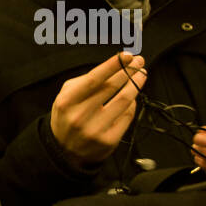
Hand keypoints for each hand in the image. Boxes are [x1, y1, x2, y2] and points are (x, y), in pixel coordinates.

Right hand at [50, 52, 146, 166]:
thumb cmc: (68, 116)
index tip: (126, 56)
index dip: (112, 65)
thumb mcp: (66, 97)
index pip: (94, 79)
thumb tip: (115, 68)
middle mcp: (79, 116)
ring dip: (136, 84)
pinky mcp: (108, 141)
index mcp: (66, 102)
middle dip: (129, 71)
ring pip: (124, 100)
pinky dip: (132, 104)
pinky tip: (132, 98)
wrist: (63, 150)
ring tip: (141, 75)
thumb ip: (84, 82)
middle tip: (138, 62)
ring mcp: (95, 130)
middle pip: (112, 87)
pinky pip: (127, 116)